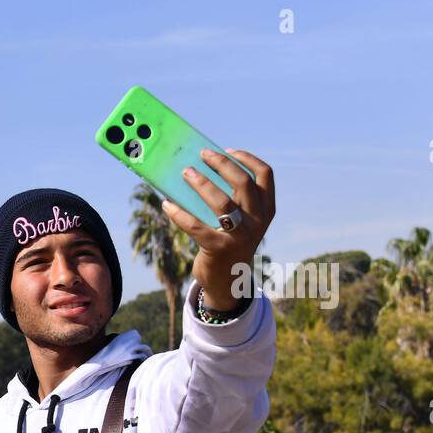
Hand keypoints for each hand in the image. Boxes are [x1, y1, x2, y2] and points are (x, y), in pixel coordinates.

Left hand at [161, 148, 275, 309]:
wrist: (227, 282)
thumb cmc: (229, 243)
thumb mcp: (239, 221)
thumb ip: (231, 201)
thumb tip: (200, 171)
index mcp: (266, 210)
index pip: (265, 175)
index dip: (247, 158)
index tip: (227, 150)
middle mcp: (257, 222)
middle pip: (243, 183)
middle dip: (221, 164)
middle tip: (201, 156)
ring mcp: (239, 236)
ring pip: (222, 202)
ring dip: (201, 183)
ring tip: (186, 172)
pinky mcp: (218, 249)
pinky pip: (195, 226)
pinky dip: (178, 213)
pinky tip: (167, 204)